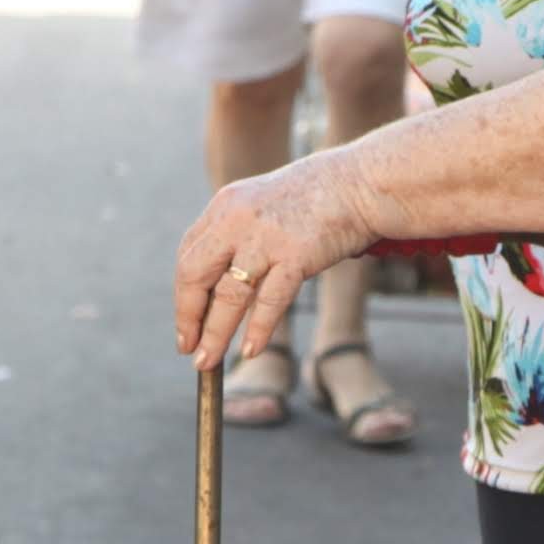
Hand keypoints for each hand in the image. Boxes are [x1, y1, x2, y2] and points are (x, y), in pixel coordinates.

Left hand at [174, 144, 387, 376]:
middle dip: (188, 316)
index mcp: (225, 206)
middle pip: (194, 275)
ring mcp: (265, 238)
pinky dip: (257, 330)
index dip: (183, 295)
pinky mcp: (296, 255)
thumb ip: (238, 235)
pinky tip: (249, 350)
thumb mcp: (263, 206)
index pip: (188, 255)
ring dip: (214, 334)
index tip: (186, 322)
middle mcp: (237, 220)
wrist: (360, 182)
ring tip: (207, 361)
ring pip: (228, 295)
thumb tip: (221, 287)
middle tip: (188, 348)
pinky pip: (269, 301)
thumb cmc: (316, 198)